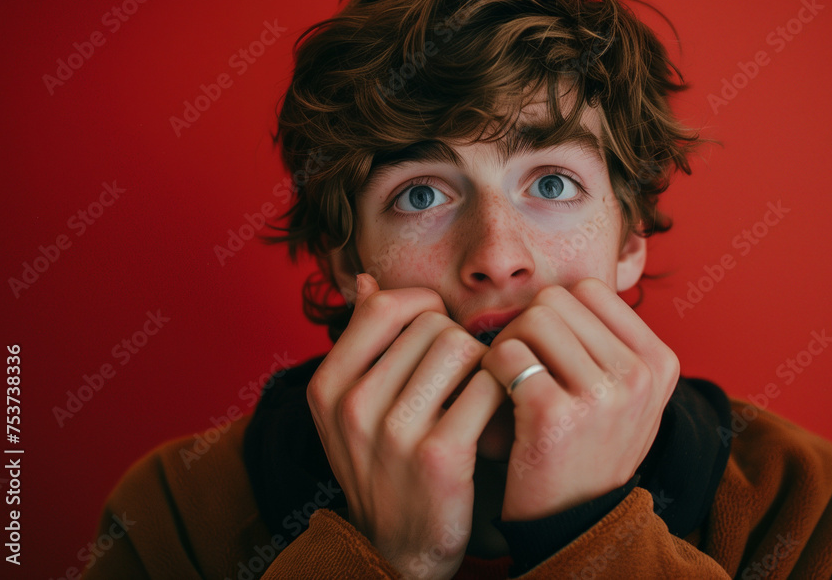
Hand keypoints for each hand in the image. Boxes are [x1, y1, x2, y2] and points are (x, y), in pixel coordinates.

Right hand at [306, 273, 504, 579]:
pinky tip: (496, 425)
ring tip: (480, 402)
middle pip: (433, 325)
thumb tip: (365, 279)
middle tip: (465, 382)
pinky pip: (488, 388)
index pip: (385, 305)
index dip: (424, 309)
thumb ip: (362, 342)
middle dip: (459, 346)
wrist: (398, 552)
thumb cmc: (385, 468)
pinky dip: (502, 400)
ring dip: (484, 370)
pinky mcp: (439, 456)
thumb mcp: (353, 409)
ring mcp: (392, 432)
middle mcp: (352, 405)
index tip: (438, 337)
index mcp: (328, 386)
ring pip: (464, 348)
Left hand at [480, 277, 679, 521]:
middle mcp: (638, 375)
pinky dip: (489, 373)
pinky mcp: (555, 415)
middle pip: (554, 300)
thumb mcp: (625, 397)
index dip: (557, 315)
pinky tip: (496, 401)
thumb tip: (573, 286)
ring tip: (510, 385)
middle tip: (521, 370)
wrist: (571, 525)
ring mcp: (601, 395)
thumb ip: (612, 342)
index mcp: (659, 362)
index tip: (551, 354)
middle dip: (526, 328)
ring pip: (529, 320)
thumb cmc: (586, 449)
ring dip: (507, 348)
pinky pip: (506, 355)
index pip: (589, 289)